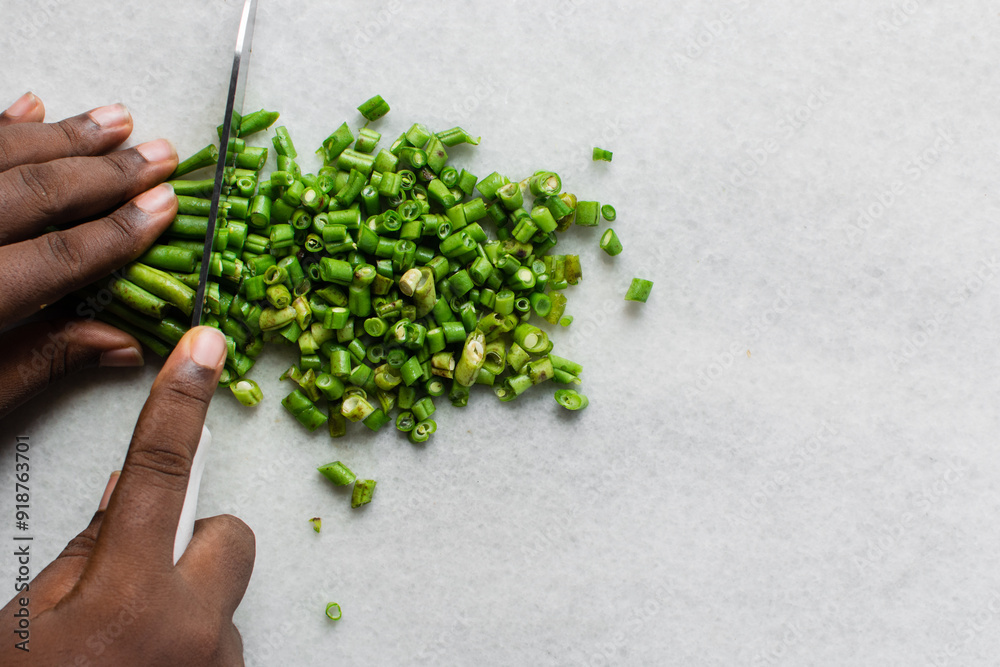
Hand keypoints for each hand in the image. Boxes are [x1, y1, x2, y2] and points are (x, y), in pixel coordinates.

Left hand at [0, 91, 179, 418]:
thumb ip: (40, 362)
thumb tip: (117, 343)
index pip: (57, 256)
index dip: (119, 231)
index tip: (163, 209)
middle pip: (29, 193)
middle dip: (104, 171)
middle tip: (155, 155)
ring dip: (59, 136)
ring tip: (112, 122)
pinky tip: (24, 110)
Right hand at [0, 326, 254, 665]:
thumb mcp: (23, 620)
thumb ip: (87, 550)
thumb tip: (128, 491)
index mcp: (127, 594)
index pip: (158, 470)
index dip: (180, 402)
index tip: (205, 347)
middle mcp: (191, 627)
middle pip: (229, 537)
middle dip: (193, 545)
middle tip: (138, 579)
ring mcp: (217, 666)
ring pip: (223, 601)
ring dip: (186, 610)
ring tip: (124, 654)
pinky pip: (222, 646)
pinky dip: (190, 650)